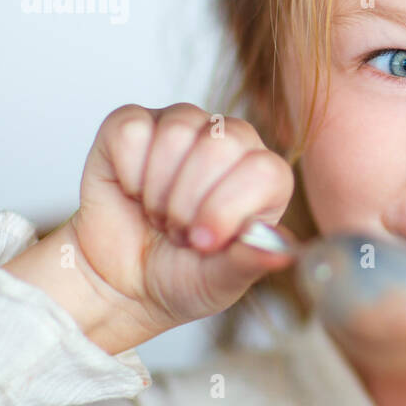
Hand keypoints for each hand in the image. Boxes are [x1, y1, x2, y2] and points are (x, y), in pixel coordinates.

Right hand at [2, 103, 296, 354]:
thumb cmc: (181, 276)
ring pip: (177, 131)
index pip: (264, 170)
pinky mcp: (135, 124)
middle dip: (188, 202)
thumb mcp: (220, 282)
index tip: (202, 242)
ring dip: (158, 190)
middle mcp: (231, 142)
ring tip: (159, 216)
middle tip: (179, 231)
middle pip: (221, 143)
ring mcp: (183, 126)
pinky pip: (132, 130)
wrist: (122, 281)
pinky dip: (128, 171)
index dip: (228, 208)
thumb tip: (283, 254)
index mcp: (266, 177)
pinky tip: (132, 192)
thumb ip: (250, 262)